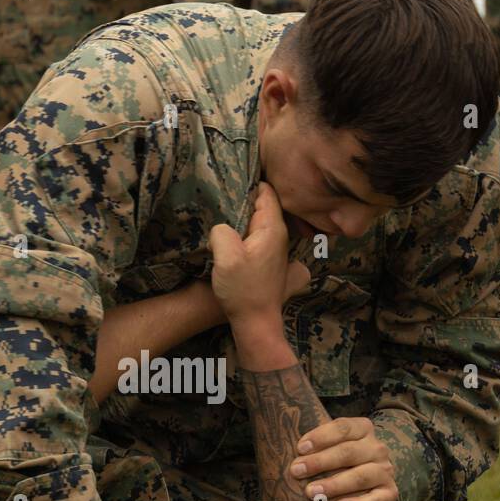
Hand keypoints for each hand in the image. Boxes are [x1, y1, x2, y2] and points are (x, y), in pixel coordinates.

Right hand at [209, 182, 299, 325]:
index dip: (248, 182)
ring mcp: (274, 249)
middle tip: (221, 192)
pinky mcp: (266, 260)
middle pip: (262, 205)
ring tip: (221, 211)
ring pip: (257, 221)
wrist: (255, 323)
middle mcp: (278, 236)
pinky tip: (228, 236)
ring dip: (241, 216)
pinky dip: (243, 231)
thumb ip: (221, 230)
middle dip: (243, 197)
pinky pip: (255, 235)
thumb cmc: (243, 291)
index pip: (266, 191)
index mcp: (272, 228)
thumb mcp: (226, 256)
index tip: (229, 177)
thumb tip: (221, 226)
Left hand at [290, 416, 397, 500]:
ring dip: (334, 484)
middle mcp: (377, 448)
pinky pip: (375, 499)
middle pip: (348, 452)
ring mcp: (385, 470)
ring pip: (361, 475)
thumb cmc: (339, 460)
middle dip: (320, 461)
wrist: (372, 478)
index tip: (300, 448)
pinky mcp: (389, 493)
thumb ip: (315, 444)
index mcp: (363, 429)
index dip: (321, 436)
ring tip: (311, 492)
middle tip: (296, 471)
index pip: (343, 427)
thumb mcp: (331, 445)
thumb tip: (285, 447)